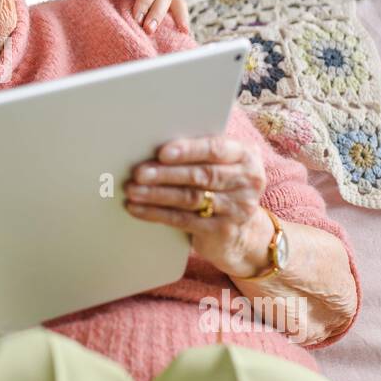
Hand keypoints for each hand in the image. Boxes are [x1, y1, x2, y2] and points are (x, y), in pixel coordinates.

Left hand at [65, 0, 190, 33]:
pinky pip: (176, 13)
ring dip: (172, 19)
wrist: (78, 14)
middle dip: (157, 13)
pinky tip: (183, 34)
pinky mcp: (156, 13)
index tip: (137, 20)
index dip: (145, 3)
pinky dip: (182, 21)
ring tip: (160, 34)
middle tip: (147, 30)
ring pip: (173, 3)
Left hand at [122, 134, 272, 278]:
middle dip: (166, 174)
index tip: (162, 153)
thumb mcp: (220, 166)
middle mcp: (247, 181)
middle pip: (201, 175)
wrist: (243, 232)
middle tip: (138, 173)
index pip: (216, 149)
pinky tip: (137, 209)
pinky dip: (156, 213)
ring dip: (156, 194)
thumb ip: (198, 154)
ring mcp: (237, 208)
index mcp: (246, 156)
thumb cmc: (221, 187)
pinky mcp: (222, 231)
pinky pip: (183, 220)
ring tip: (132, 190)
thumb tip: (150, 147)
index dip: (188, 150)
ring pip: (190, 198)